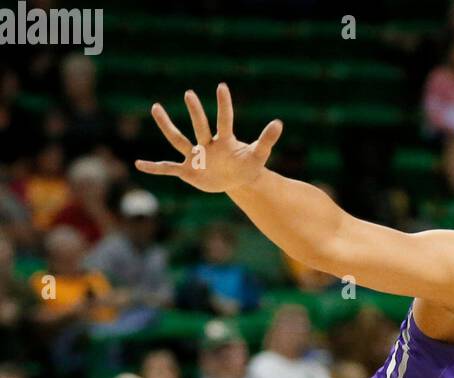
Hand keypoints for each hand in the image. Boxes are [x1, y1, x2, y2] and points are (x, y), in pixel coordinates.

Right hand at [136, 82, 281, 193]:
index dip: (224, 105)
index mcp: (225, 141)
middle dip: (196, 112)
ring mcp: (196, 156)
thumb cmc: (246, 165)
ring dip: (167, 125)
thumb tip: (279, 123)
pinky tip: (139, 164)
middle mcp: (207, 144)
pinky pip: (168, 168)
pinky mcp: (188, 171)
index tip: (222, 86)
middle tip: (189, 93)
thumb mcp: (258, 155)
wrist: (237, 179)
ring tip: (155, 107)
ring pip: (178, 139)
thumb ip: (266, 140)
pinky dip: (155, 168)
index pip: (225, 120)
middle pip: (200, 126)